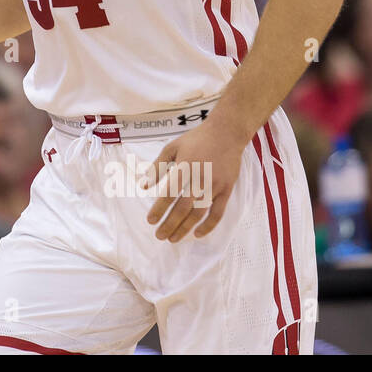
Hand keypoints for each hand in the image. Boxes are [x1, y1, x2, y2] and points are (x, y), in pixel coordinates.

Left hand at [145, 120, 248, 242]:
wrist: (226, 133)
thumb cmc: (196, 140)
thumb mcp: (172, 147)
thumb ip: (157, 167)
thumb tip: (144, 186)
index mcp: (184, 166)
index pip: (169, 193)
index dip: (159, 209)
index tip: (150, 221)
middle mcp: (200, 178)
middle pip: (183, 207)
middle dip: (170, 224)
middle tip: (159, 236)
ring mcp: (215, 185)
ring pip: (199, 213)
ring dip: (185, 228)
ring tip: (173, 238)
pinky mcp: (227, 190)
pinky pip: (218, 213)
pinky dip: (208, 226)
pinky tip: (197, 234)